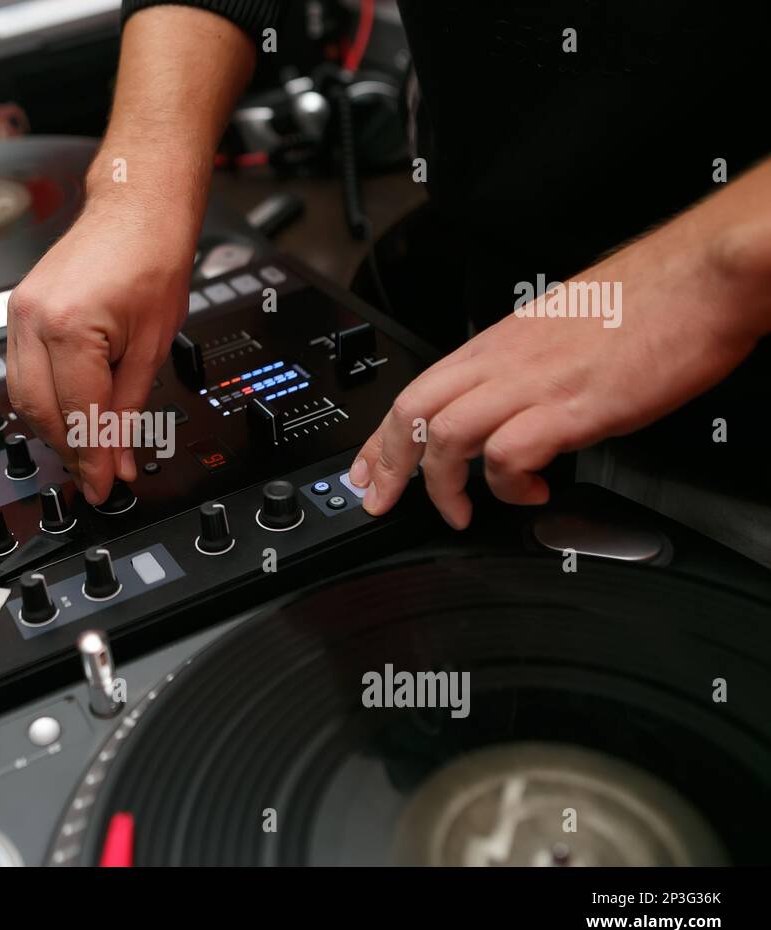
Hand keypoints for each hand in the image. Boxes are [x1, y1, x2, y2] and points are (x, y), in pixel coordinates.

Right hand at [6, 201, 195, 503]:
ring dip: (52, 429)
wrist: (136, 209)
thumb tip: (119, 458)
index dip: (92, 459)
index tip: (103, 486)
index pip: (78, 414)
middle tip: (97, 476)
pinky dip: (43, 400)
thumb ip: (131, 409)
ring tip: (86, 450)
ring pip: (23, 397)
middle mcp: (34, 320)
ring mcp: (19, 313)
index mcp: (70, 327)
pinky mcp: (18, 311)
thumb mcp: (152, 346)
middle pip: (40, 412)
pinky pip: (21, 372)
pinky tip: (67, 414)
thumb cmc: (152, 258)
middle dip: (69, 450)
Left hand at [347, 210, 768, 527]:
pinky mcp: (571, 407)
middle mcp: (503, 360)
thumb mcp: (561, 334)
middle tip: (379, 501)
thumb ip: (525, 370)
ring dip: (443, 486)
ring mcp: (533, 382)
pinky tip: (533, 495)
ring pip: (445, 436)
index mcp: (498, 342)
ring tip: (461, 513)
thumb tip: (510, 407)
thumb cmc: (647, 301)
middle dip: (386, 464)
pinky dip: (510, 488)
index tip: (366, 469)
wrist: (703, 276)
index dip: (380, 437)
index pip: (415, 389)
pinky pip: (509, 457)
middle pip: (410, 412)